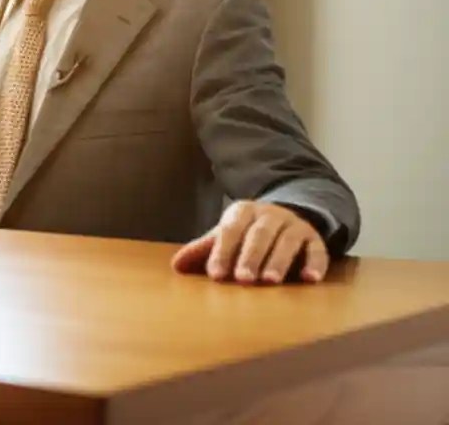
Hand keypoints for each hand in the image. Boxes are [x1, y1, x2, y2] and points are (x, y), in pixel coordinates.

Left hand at [171, 201, 328, 284]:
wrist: (286, 215)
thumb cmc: (247, 233)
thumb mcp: (226, 235)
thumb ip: (203, 250)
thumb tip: (176, 266)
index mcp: (242, 212)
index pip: (230, 230)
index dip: (222, 251)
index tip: (215, 274)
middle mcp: (270, 215)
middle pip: (260, 234)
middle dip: (250, 257)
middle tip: (243, 279)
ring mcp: (294, 225)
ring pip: (287, 241)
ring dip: (279, 260)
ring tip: (270, 281)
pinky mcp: (314, 238)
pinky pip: (317, 249)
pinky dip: (315, 263)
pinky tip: (309, 279)